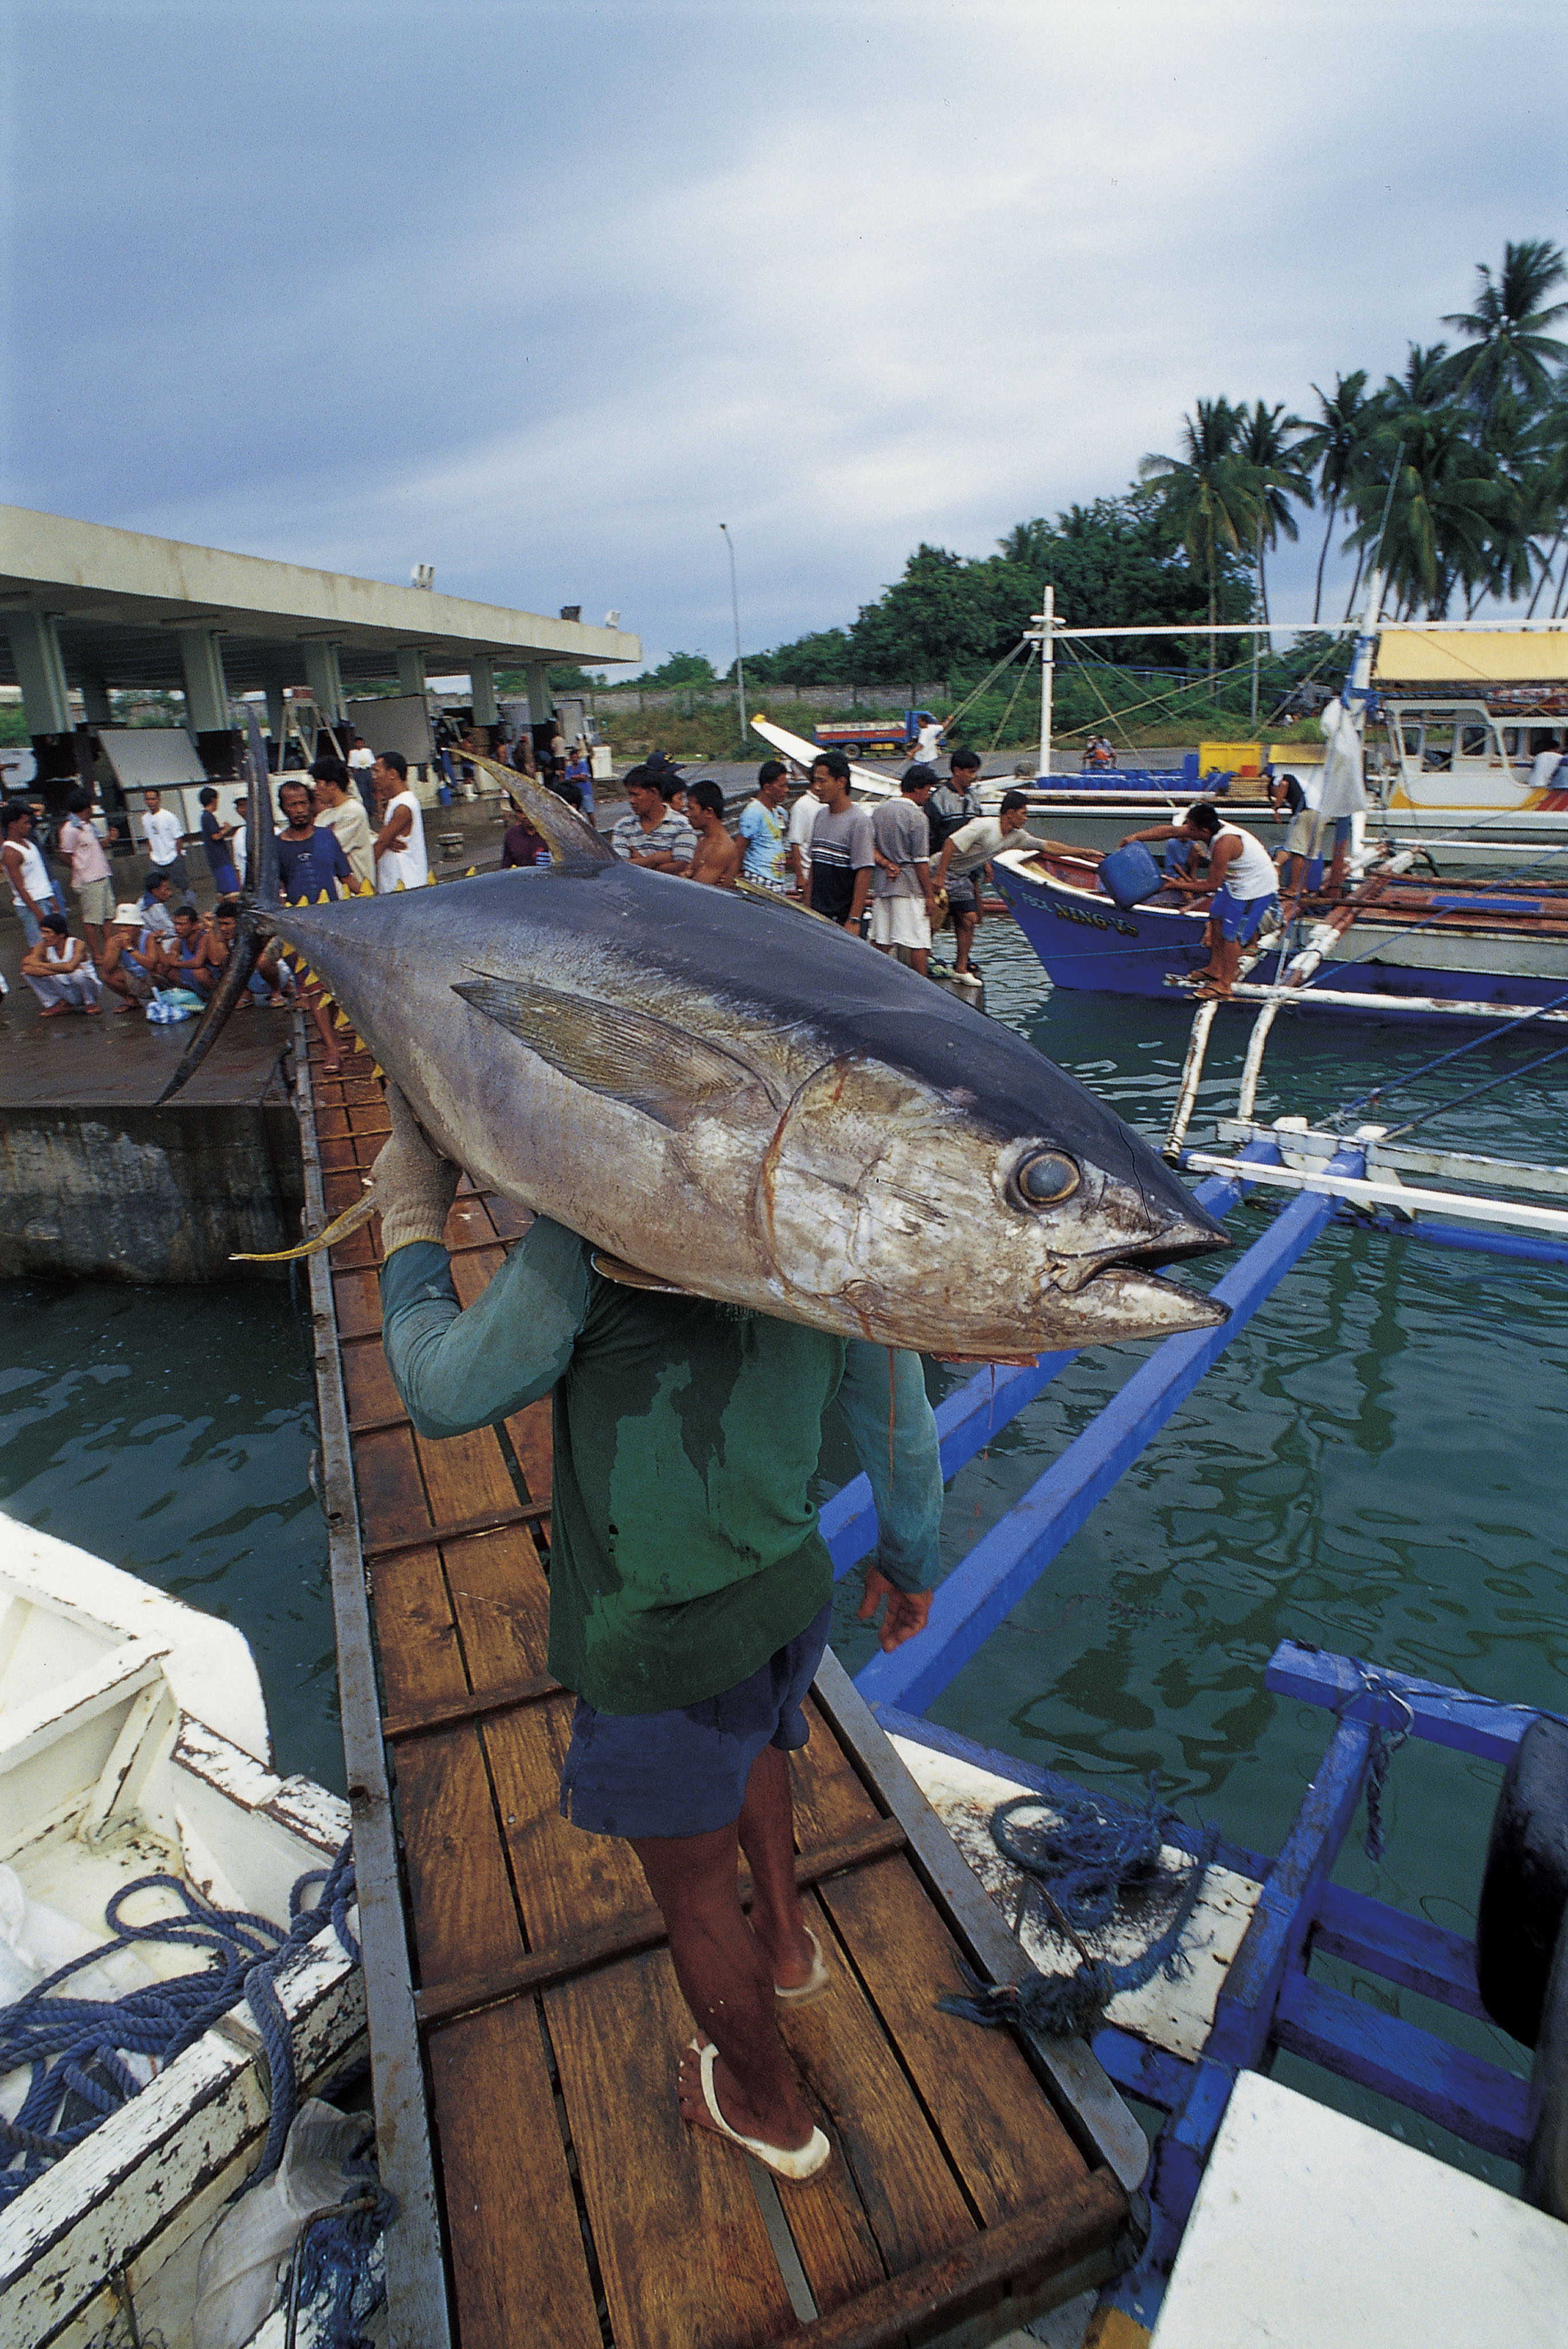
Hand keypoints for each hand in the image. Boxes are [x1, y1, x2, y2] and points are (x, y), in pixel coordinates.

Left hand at [372, 1084, 461, 1253]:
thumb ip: (447, 1152)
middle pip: (403, 1136)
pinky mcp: (376, 1181)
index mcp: (406, 1141)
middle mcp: (389, 1150)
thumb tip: (451, 1144)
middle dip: (415, 1141)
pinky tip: (412, 1191)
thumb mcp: (450, 1170)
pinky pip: (390, 1172)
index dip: (397, 1093)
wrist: (412, 1225)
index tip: (396, 1082)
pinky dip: (399, 1177)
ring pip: (396, 1154)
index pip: (397, 1107)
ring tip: (423, 1179)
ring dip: (407, 1160)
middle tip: (432, 1156)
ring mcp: (380, 1166)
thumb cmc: (435, 1195)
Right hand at [856, 1567, 931, 1652]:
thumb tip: (861, 1617)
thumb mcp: (873, 1587)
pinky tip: (900, 1638)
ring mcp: (917, 1600)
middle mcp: (909, 1597)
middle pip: (903, 1621)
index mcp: (898, 1591)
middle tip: (886, 1647)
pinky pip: (919, 1622)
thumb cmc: (886, 1566)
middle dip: (894, 1635)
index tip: (881, 1639)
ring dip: (901, 1636)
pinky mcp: (923, 1602)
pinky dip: (910, 1632)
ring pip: (911, 1624)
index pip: (894, 1614)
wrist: (898, 1557)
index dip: (887, 1627)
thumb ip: (869, 1602)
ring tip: (889, 1646)